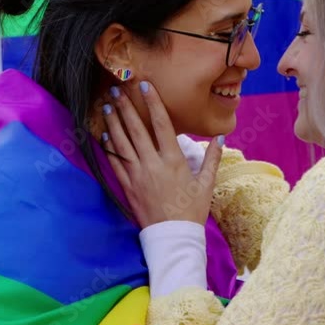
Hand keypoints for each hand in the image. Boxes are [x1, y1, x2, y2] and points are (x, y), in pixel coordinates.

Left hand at [102, 81, 223, 227]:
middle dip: (126, 107)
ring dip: (114, 123)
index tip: (145, 87)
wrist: (173, 237)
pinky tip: (104, 135)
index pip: (161, 124)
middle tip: (117, 89)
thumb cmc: (192, 210)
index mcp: (174, 160)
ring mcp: (137, 175)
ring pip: (122, 143)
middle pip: (136, 129)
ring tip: (107, 106)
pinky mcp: (127, 187)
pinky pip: (115, 163)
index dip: (153, 103)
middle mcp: (153, 164)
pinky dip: (109, 148)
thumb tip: (220, 138)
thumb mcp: (207, 184)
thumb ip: (212, 158)